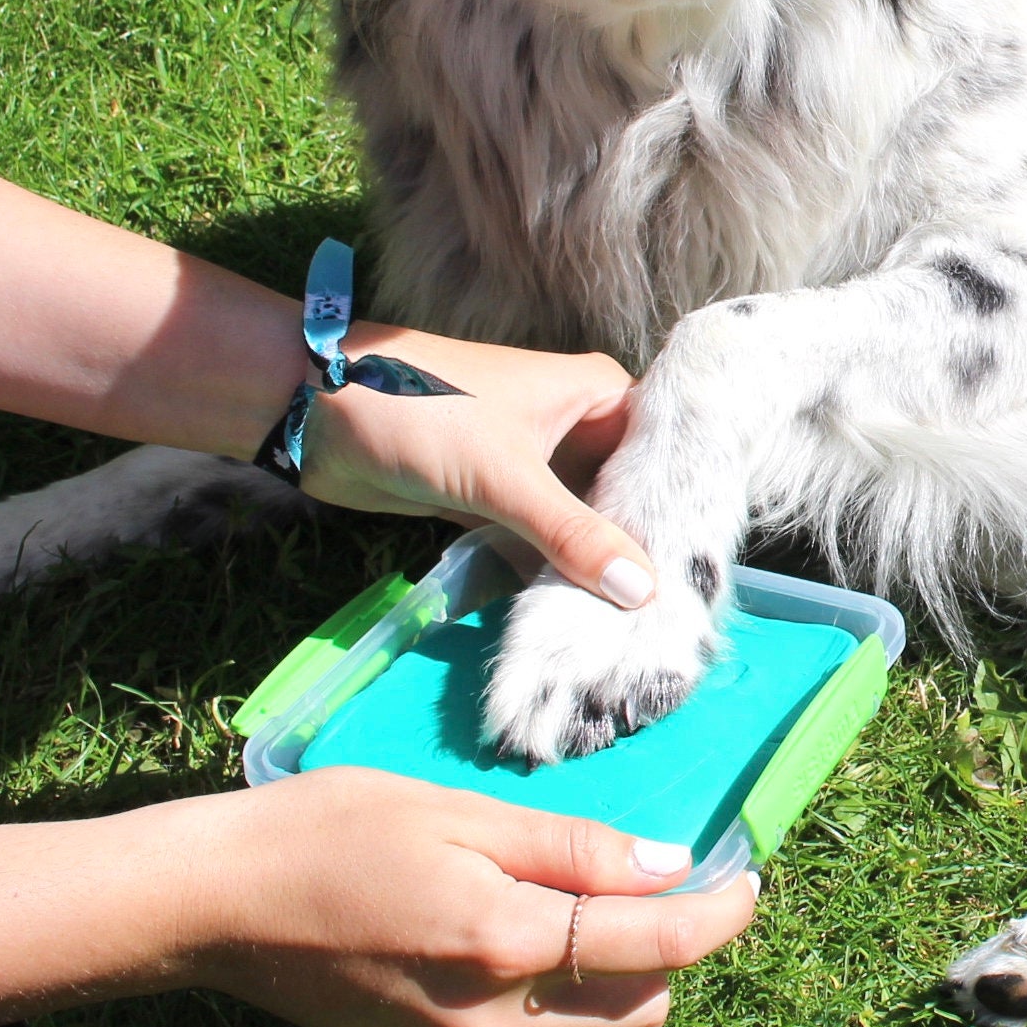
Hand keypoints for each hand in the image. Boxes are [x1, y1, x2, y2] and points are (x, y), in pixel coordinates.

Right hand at [181, 768, 757, 1026]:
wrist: (218, 907)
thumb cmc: (331, 833)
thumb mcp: (460, 815)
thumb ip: (572, 850)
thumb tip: (670, 871)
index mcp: (506, 947)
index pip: (657, 947)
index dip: (719, 915)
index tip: (748, 882)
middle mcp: (496, 1023)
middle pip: (640, 1005)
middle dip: (666, 947)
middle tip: (652, 876)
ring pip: (592, 1025)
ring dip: (612, 969)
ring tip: (572, 893)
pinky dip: (555, 986)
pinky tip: (511, 925)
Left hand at [292, 327, 660, 608]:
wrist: (317, 409)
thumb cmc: (423, 410)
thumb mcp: (506, 475)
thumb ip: (571, 535)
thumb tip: (641, 593)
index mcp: (594, 394)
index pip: (662, 453)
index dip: (684, 506)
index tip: (709, 565)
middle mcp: (572, 427)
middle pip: (624, 496)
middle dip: (641, 550)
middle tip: (681, 615)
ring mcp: (532, 466)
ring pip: (580, 525)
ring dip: (595, 570)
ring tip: (638, 632)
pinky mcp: (494, 500)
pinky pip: (538, 544)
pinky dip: (551, 576)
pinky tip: (577, 623)